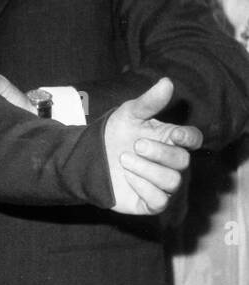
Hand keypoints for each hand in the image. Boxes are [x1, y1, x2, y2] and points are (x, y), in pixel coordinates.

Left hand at [104, 78, 201, 214]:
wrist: (91, 158)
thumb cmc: (117, 133)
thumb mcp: (129, 113)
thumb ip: (149, 101)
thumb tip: (167, 82)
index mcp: (172, 139)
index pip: (194, 139)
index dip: (189, 138)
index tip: (174, 135)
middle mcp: (172, 163)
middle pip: (182, 161)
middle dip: (159, 152)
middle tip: (136, 145)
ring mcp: (163, 184)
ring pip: (172, 181)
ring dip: (146, 169)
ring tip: (124, 160)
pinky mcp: (151, 203)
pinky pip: (159, 200)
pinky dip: (143, 187)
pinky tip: (127, 176)